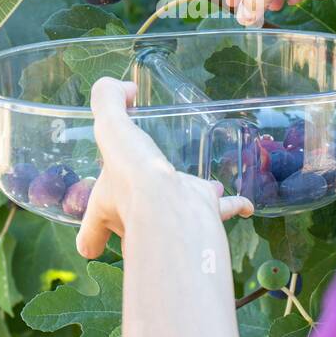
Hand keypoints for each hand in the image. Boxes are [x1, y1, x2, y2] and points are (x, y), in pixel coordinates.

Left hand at [77, 78, 252, 257]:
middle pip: (140, 222)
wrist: (172, 209)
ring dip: (191, 200)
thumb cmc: (134, 173)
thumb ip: (107, 101)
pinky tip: (245, 204)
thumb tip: (124, 89)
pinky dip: (234, 205)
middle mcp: (141, 218)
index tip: (92, 247)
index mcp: (111, 206)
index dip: (91, 234)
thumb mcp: (109, 127)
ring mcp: (173, 215)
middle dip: (146, 209)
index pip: (93, 227)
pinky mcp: (202, 212)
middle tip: (150, 192)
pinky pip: (221, 209)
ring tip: (204, 190)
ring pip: (181, 211)